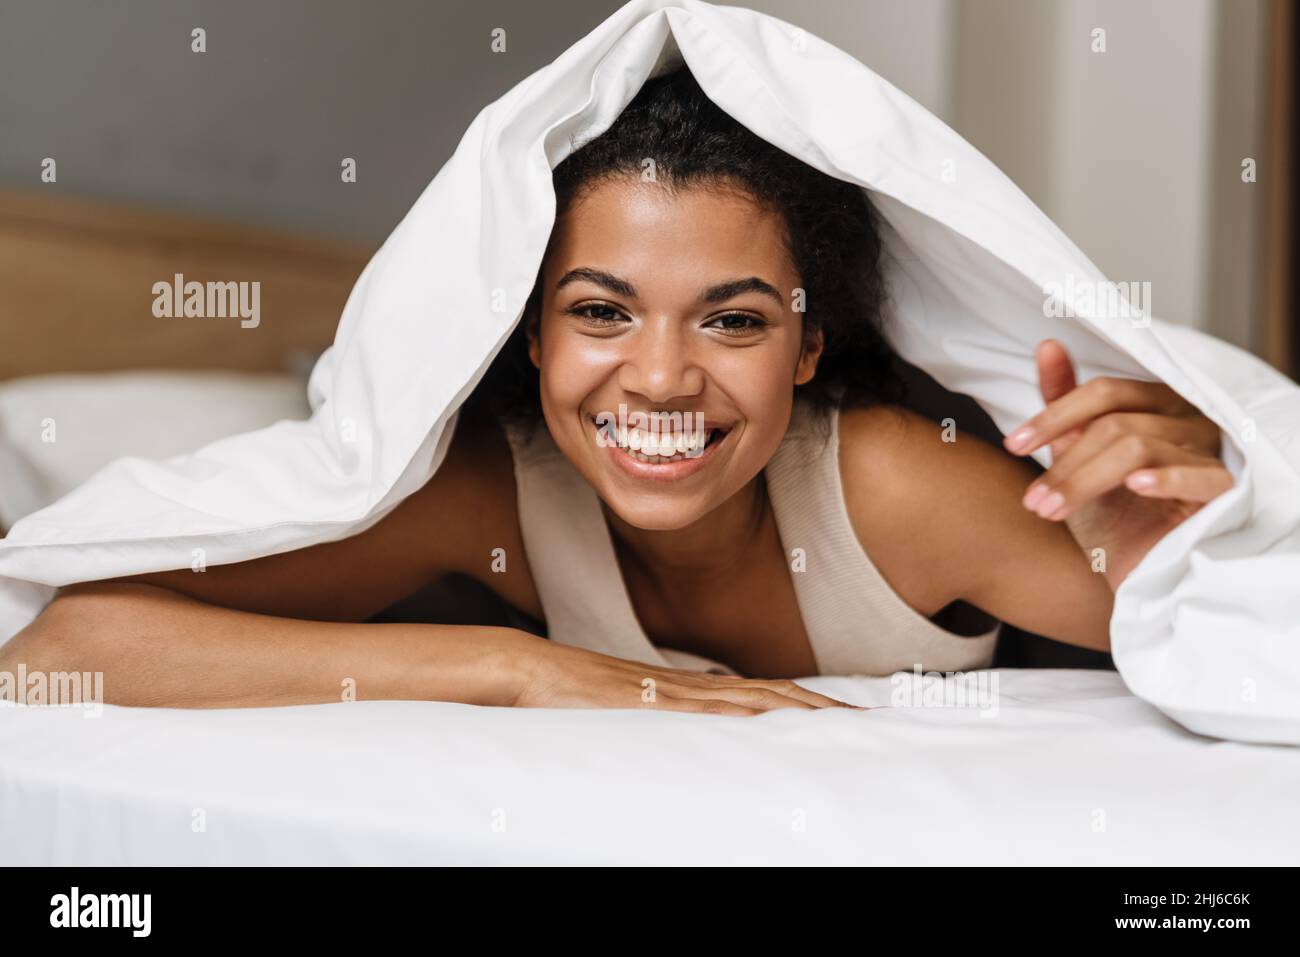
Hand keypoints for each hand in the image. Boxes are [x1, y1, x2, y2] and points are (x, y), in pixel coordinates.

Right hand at [511, 638, 862, 714]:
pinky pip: (700, 709)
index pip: (766, 695)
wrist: (531, 670)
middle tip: (869, 720)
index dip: (810, 704)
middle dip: (822, 707)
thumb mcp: (635, 715)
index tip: (848, 717)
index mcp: (692, 690)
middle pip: (772, 693)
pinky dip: (738, 714)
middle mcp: (691, 687)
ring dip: (797, 708)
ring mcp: (670, 693)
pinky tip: (766, 721)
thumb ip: (669, 721)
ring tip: (839, 720)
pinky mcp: (646, 702)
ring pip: (749, 698)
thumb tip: (702, 734)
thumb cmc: (576, 697)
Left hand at [1002, 339, 1233, 589]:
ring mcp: (1208, 450)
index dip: (1054, 417)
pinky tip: (1135, 486)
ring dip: (1083, 482)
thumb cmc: (1114, 512)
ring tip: (1049, 511)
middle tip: (1033, 501)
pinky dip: (1165, 477)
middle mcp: (1185, 418)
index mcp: (1154, 402)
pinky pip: (1198, 475)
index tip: (1013, 446)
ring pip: (1137, 447)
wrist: (1141, 572)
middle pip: (1115, 423)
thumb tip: (1047, 346)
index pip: (1104, 392)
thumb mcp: (1077, 455)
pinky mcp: (1224, 488)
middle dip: (1065, 464)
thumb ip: (1064, 403)